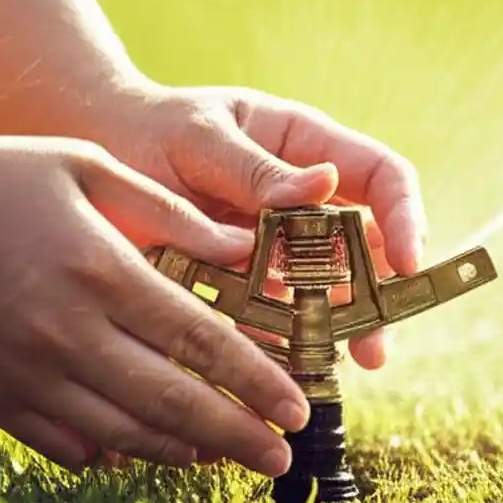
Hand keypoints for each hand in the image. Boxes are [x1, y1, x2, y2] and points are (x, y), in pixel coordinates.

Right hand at [0, 134, 309, 474]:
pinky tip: (141, 453)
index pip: (200, 340)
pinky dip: (111, 454)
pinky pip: (64, 443)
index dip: (256, 381)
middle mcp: (67, 332)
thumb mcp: (83, 165)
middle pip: (173, 402)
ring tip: (222, 458)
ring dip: (182, 452)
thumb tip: (240, 244)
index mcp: (100, 270)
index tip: (296, 406)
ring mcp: (26, 372)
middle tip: (279, 458)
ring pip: (124, 433)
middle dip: (237, 437)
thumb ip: (165, 209)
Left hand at [75, 84, 427, 369]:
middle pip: (366, 245)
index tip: (407, 261)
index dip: (404, 216)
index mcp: (305, 146)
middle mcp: (303, 198)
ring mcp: (277, 244)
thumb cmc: (149, 131)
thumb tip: (322, 185)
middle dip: (379, 296)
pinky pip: (277, 317)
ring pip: (329, 289)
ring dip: (338, 328)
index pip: (380, 175)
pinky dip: (284, 344)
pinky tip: (284, 371)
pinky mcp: (246, 283)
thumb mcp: (199, 138)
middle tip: (374, 345)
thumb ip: (254, 168)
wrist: (95, 159)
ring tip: (338, 365)